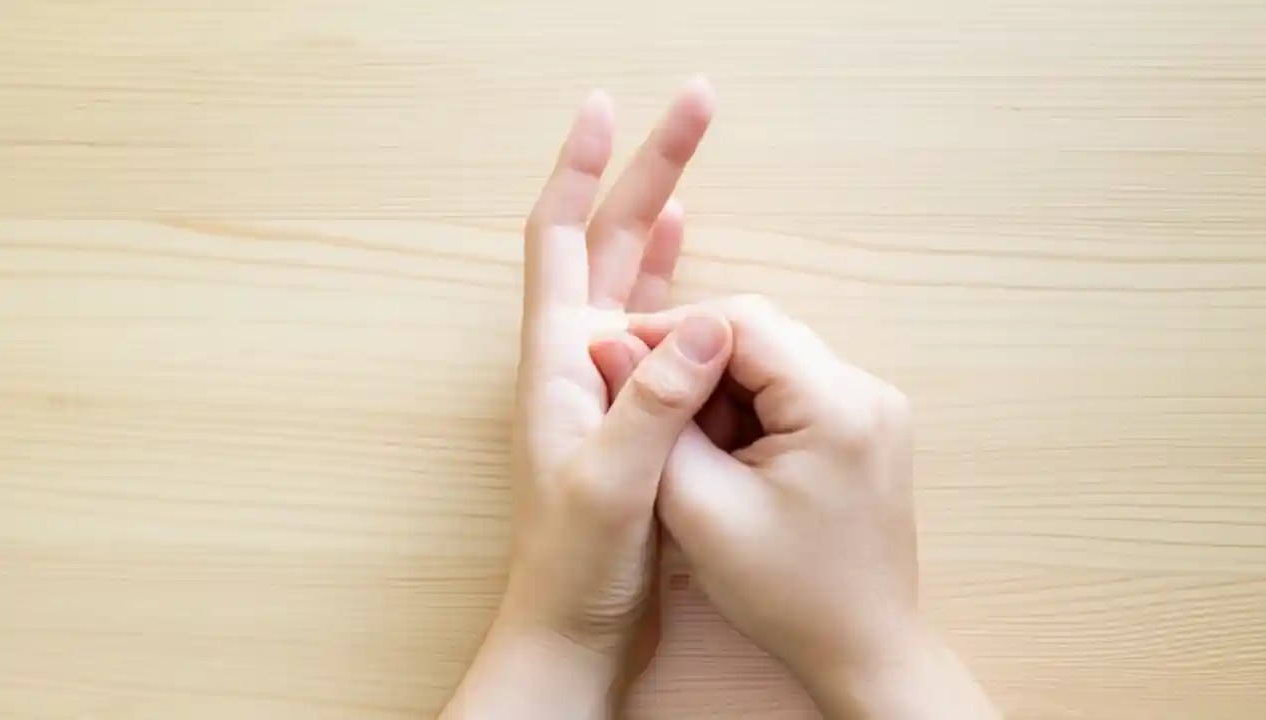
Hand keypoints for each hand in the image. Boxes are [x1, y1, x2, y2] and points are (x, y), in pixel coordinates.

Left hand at [441, 78, 730, 719]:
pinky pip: (649, 322)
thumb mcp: (613, 486)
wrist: (570, 628)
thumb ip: (654, 404)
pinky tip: (684, 256)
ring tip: (688, 160)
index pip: (556, 240)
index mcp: (557, 363)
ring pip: (627, 274)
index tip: (604, 109)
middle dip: (644, 170)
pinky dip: (666, 278)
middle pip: (602, 240)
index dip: (577, 170)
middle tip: (696, 106)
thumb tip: (709, 320)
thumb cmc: (575, 567)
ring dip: (655, 214)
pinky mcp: (629, 408)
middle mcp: (574, 360)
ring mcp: (602, 382)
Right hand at [616, 296, 996, 719]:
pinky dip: (752, 401)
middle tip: (643, 396)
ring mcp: (875, 406)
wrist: (861, 648)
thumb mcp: (699, 509)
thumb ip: (652, 419)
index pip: (743, 320)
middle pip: (763, 332)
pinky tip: (724, 445)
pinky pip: (798, 384)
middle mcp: (869, 390)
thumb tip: (609, 342)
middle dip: (696, 356)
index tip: (619, 356)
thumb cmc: (786, 594)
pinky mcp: (868, 424)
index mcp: (837, 406)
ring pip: (777, 356)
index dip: (672, 328)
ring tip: (685, 433)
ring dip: (722, 381)